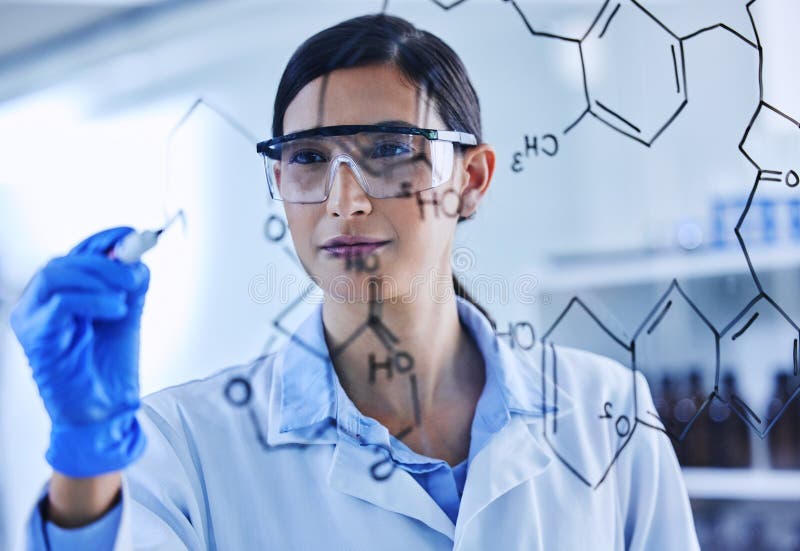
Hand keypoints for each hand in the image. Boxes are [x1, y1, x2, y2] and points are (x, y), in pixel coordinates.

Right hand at [10, 227, 149, 476]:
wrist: (104, 409)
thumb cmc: (109, 366)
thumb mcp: (127, 315)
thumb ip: (130, 286)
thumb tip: (139, 258)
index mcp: (62, 294)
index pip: (76, 254)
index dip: (103, 241)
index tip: (131, 235)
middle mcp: (41, 302)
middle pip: (65, 260)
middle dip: (105, 262)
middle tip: (134, 275)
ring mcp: (34, 318)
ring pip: (57, 274)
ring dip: (99, 278)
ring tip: (124, 299)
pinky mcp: (36, 336)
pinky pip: (61, 302)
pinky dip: (93, 299)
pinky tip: (115, 310)